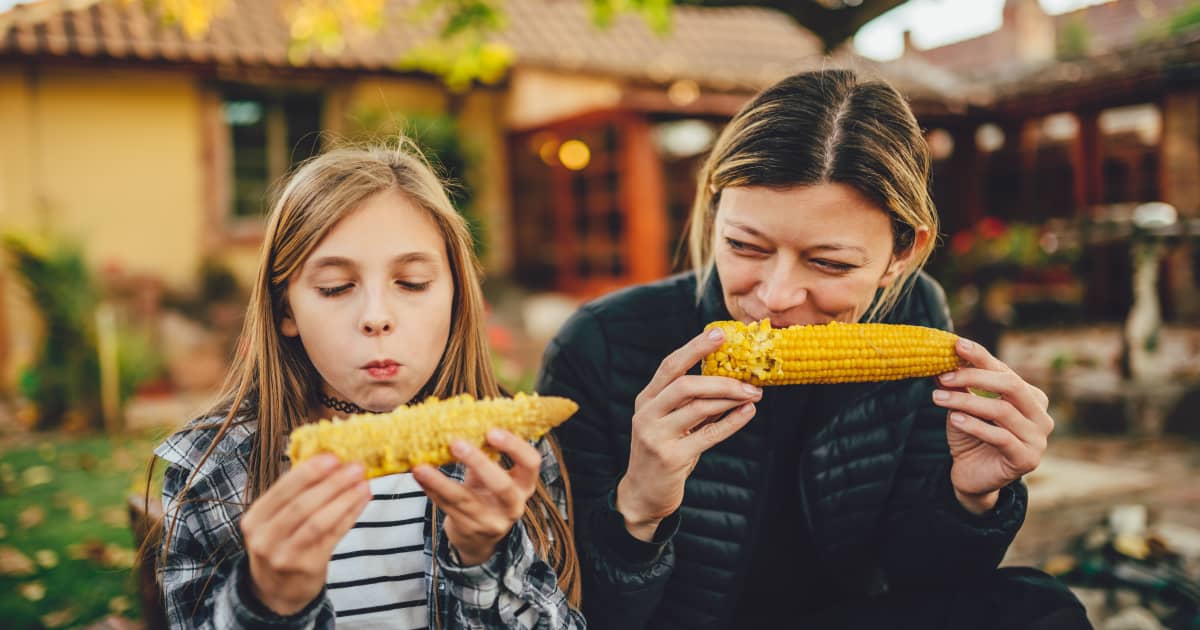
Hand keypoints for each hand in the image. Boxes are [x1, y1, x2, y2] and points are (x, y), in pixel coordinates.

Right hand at [240, 455, 371, 614]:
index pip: (282, 490)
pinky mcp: (308, 567)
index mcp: (255, 519)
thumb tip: (329, 460)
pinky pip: (333, 536)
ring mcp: (285, 556)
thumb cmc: (281, 544)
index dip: (308, 472)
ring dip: (345, 499)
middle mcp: (265, 538)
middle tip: (355, 467)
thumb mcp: (273, 521)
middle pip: (301, 505)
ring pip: (319, 522)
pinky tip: (362, 501)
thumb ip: (293, 495)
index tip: (332, 456)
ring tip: (363, 483)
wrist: (275, 592)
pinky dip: (349, 516)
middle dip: (331, 483)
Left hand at [412, 429, 539, 565]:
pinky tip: (419, 477)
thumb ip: (485, 452)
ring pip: (465, 500)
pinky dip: (431, 490)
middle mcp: (513, 505)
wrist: (479, 536)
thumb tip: (461, 417)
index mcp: (524, 484)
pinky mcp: (469, 529)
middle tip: (456, 442)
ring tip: (421, 467)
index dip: (515, 447)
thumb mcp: (493, 474)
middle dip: (479, 463)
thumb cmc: (487, 493)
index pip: (531, 463)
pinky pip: (447, 507)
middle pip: (502, 486)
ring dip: (440, 482)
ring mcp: (491, 522)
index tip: (492, 430)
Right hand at [618, 327, 761, 540]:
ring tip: (754, 394)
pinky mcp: (671, 457)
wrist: (644, 494)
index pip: (670, 366)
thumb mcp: (669, 421)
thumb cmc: (663, 450)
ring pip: (698, 408)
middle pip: (685, 385)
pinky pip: (708, 435)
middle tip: (751, 377)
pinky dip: (732, 422)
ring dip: (730, 399)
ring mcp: (656, 436)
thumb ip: (691, 401)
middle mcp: (646, 414)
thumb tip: (730, 375)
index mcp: (646, 399)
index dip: (695, 348)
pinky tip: (748, 412)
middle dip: (721, 378)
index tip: (721, 333)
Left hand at [933, 337, 1053, 514]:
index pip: (1005, 370)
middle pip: (1010, 386)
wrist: (972, 476)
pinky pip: (1001, 437)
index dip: (981, 357)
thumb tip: (942, 357)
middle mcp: (1041, 416)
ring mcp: (1038, 439)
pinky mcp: (1027, 459)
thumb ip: (960, 385)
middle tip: (944, 376)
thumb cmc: (971, 436)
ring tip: (937, 398)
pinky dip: (975, 425)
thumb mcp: (963, 406)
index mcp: (1031, 397)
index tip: (956, 345)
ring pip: (1002, 411)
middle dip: (974, 377)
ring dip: (966, 402)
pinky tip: (954, 419)